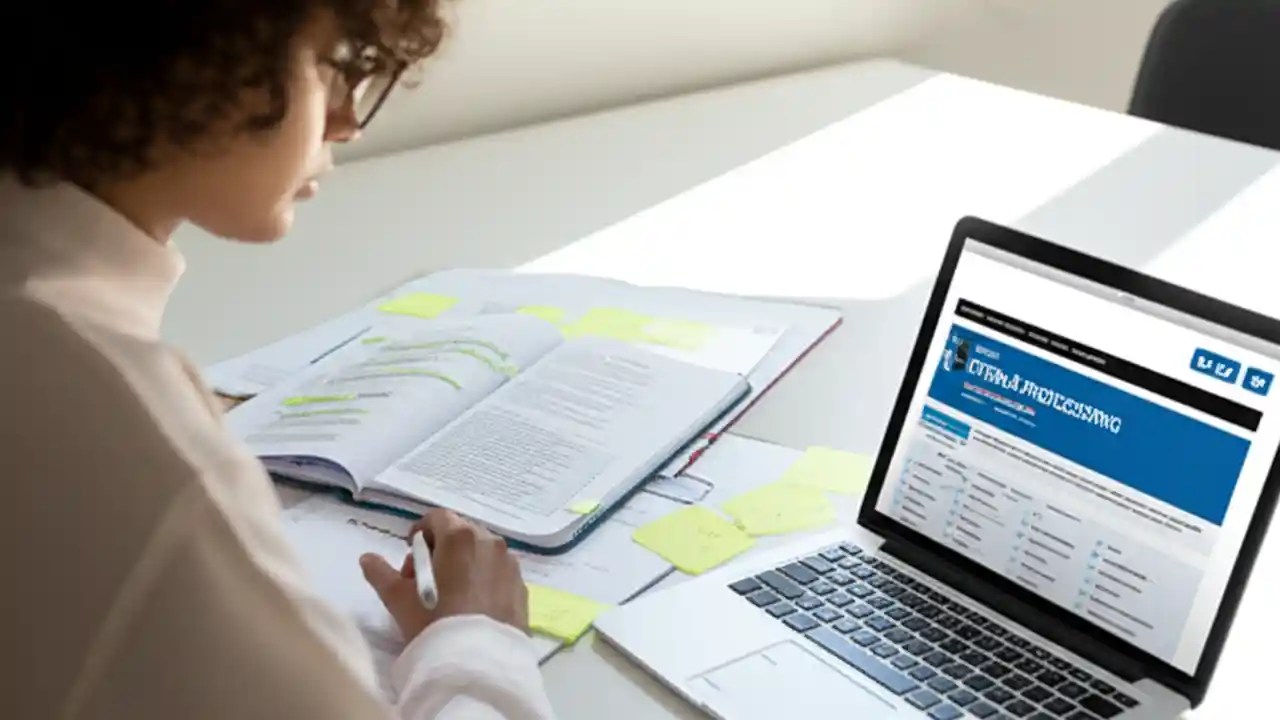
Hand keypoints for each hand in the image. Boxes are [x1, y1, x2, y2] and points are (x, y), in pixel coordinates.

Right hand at [360, 509, 528, 641]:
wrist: (479, 663)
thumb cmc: (435, 624)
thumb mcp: (399, 600)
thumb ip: (381, 574)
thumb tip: (367, 558)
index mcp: (460, 537)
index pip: (437, 517)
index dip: (421, 532)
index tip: (412, 552)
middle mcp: (489, 542)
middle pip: (461, 533)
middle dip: (441, 549)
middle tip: (426, 578)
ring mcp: (509, 563)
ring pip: (482, 552)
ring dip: (464, 562)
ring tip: (450, 593)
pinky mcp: (521, 586)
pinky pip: (498, 572)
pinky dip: (484, 578)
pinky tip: (473, 605)